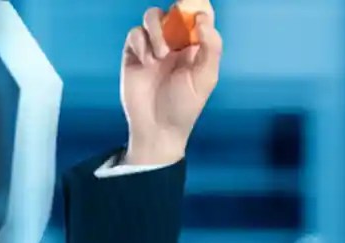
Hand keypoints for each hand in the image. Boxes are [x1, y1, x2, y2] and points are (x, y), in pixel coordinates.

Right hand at [121, 5, 221, 164]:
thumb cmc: (184, 107)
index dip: (197, 6)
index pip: (199, 16)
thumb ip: (210, 47)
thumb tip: (203, 18)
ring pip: (152, 17)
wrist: (157, 128)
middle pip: (174, 11)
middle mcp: (175, 43)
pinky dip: (141, 42)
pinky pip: (135, 33)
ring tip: (161, 55)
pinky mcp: (134, 54)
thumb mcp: (205, 78)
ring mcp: (154, 47)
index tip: (195, 9)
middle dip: (175, 14)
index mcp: (196, 46)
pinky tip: (147, 61)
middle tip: (178, 30)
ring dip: (156, 30)